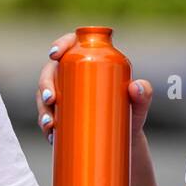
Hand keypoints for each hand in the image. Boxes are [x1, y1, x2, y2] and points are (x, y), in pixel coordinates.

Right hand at [36, 32, 153, 142]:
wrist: (124, 140)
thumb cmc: (131, 114)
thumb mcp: (138, 105)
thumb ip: (143, 95)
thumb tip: (136, 86)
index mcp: (90, 62)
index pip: (72, 45)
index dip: (60, 44)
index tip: (55, 54)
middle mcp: (72, 76)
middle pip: (51, 71)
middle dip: (45, 83)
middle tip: (52, 100)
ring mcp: (64, 96)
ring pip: (43, 95)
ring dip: (42, 109)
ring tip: (50, 124)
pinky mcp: (60, 116)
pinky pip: (46, 116)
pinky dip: (45, 126)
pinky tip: (50, 135)